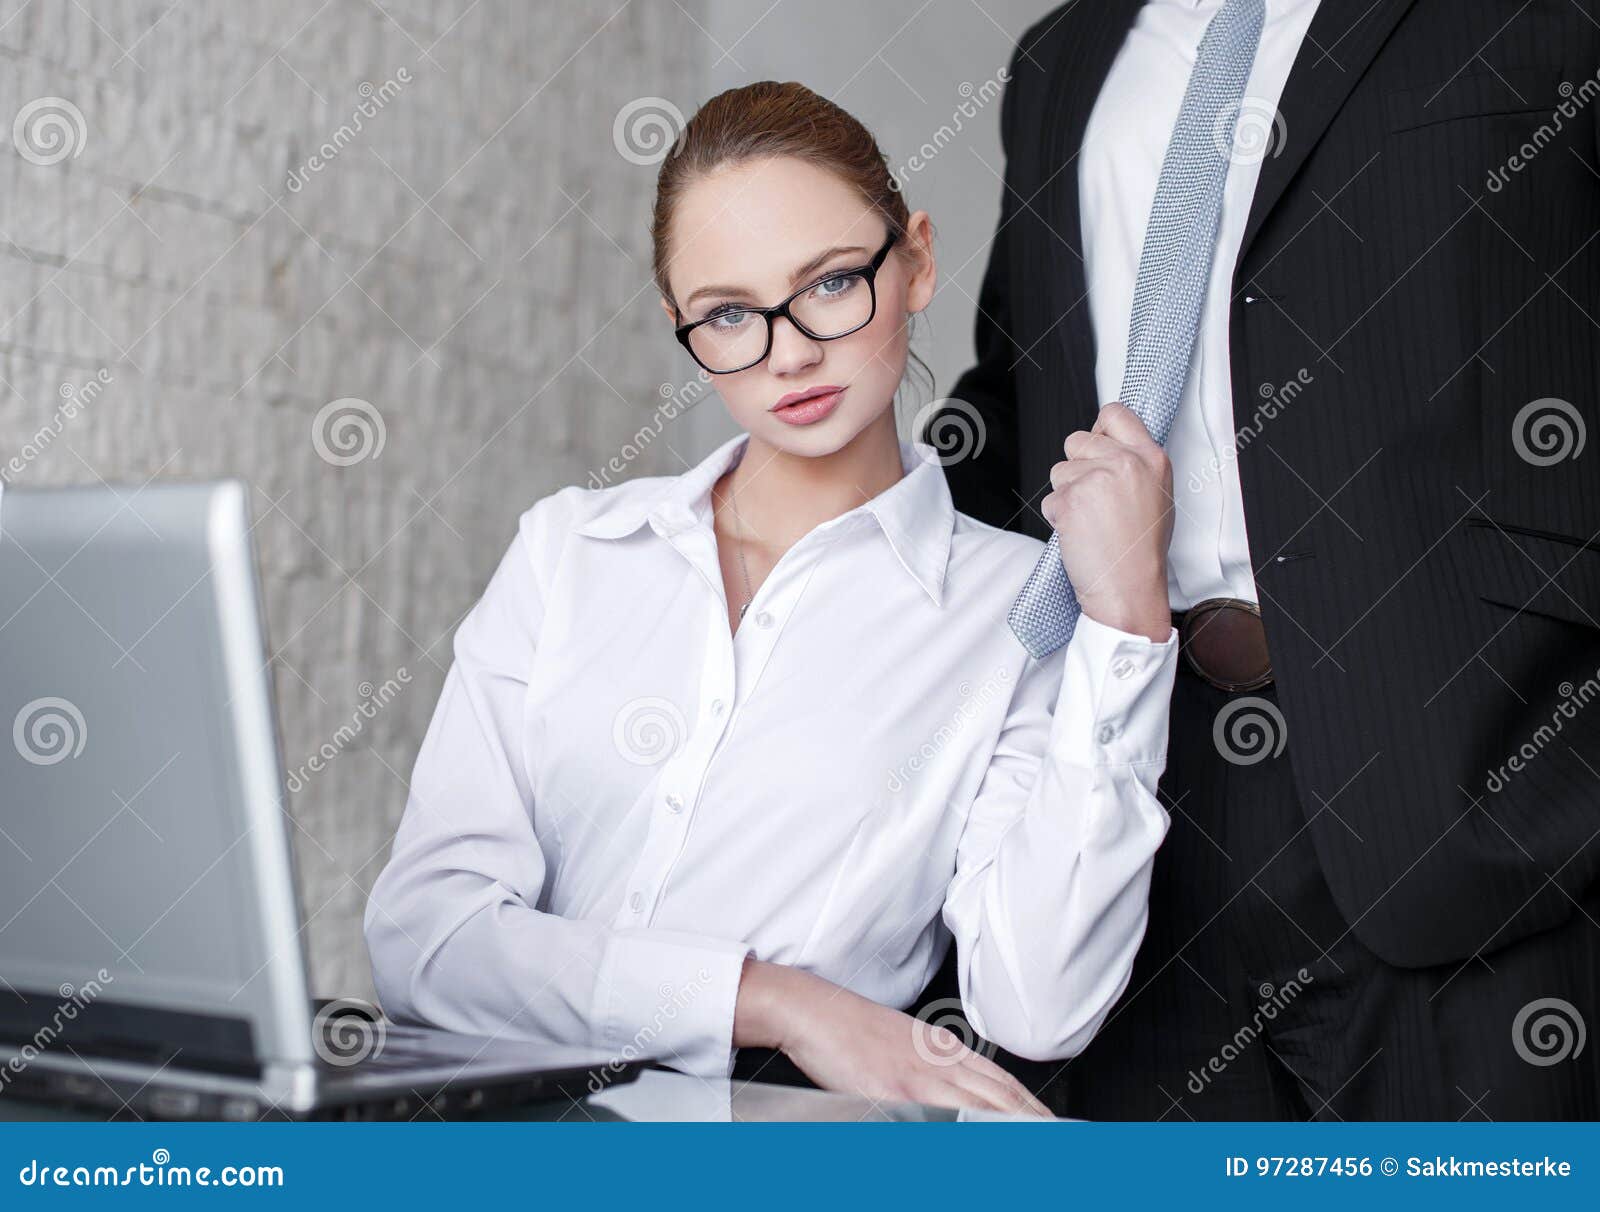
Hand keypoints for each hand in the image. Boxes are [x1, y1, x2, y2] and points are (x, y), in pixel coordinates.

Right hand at [734, 958, 1049, 1116]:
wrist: (813, 1009)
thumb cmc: (851, 1028)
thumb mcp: (903, 1044)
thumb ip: (934, 1068)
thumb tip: (958, 1095)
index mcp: (945, 1050)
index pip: (1004, 1086)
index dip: (1035, 1110)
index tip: (1057, 1127)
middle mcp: (940, 1063)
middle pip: (1003, 1100)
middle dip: (1037, 1124)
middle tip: (1065, 1143)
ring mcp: (919, 1079)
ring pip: (981, 1109)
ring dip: (1013, 1128)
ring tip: (1041, 1146)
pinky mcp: (894, 1093)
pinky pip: (938, 1119)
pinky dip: (964, 1129)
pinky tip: (983, 1141)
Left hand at [1042, 401, 1172, 641]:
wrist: (1129, 589)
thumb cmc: (1141, 551)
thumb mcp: (1156, 495)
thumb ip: (1134, 463)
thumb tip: (1105, 442)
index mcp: (1151, 458)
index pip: (1114, 413)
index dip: (1099, 429)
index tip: (1096, 445)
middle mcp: (1125, 462)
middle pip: (1076, 440)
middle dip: (1077, 467)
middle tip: (1094, 499)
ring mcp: (1096, 479)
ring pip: (1059, 470)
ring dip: (1066, 494)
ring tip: (1091, 520)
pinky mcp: (1070, 500)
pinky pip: (1050, 499)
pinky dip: (1058, 517)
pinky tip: (1080, 534)